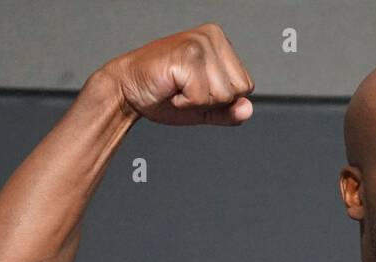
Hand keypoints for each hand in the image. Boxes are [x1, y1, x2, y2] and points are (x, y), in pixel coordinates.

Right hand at [102, 23, 253, 125]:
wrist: (128, 90)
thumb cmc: (163, 94)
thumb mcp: (204, 108)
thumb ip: (228, 111)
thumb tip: (247, 109)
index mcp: (221, 43)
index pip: (245, 86)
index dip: (222, 100)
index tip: (196, 90)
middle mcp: (212, 37)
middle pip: (237, 90)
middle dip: (212, 101)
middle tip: (186, 89)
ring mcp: (199, 44)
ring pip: (222, 95)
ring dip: (197, 102)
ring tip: (178, 87)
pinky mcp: (186, 56)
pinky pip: (202, 97)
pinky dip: (185, 102)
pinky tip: (171, 87)